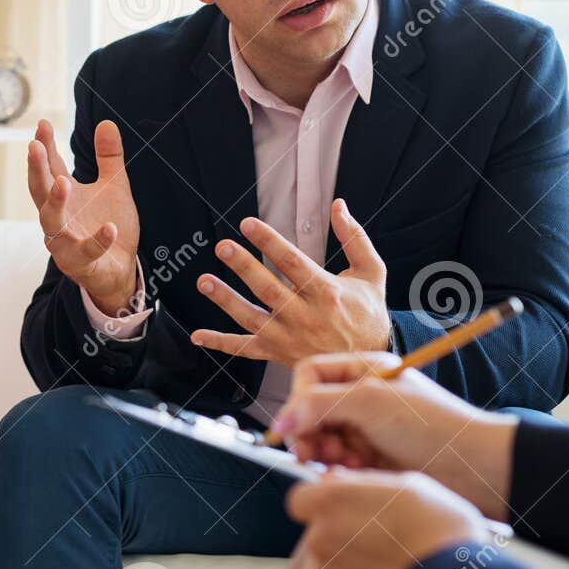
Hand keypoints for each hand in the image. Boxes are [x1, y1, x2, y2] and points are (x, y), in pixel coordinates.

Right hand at [27, 118, 140, 315]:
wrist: (118, 268)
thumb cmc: (108, 224)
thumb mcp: (113, 186)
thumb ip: (109, 158)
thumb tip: (107, 122)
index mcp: (63, 196)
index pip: (49, 168)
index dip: (45, 146)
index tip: (42, 124)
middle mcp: (57, 217)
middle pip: (40, 190)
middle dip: (36, 169)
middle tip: (35, 146)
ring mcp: (64, 241)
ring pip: (51, 221)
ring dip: (55, 202)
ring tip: (63, 182)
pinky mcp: (80, 263)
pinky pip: (86, 251)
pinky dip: (97, 240)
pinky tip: (110, 227)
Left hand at [191, 198, 389, 361]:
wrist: (368, 363)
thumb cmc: (368, 314)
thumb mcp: (371, 273)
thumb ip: (354, 238)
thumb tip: (339, 205)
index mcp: (326, 292)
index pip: (292, 262)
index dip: (268, 242)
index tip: (247, 224)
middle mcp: (306, 316)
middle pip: (268, 289)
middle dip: (243, 266)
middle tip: (222, 247)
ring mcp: (289, 338)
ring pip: (251, 317)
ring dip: (225, 300)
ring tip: (204, 281)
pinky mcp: (278, 354)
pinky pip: (245, 349)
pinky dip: (221, 343)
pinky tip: (198, 335)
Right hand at [274, 352, 516, 517]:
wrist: (474, 467)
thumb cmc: (431, 426)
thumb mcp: (370, 403)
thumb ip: (319, 407)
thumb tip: (279, 422)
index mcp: (365, 371)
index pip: (310, 376)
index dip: (297, 400)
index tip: (296, 427)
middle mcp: (363, 397)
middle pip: (311, 410)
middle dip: (310, 432)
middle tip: (314, 455)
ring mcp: (368, 428)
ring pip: (323, 439)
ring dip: (326, 453)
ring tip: (344, 464)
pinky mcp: (373, 459)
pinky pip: (339, 462)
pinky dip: (341, 469)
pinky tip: (357, 474)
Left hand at [285, 468, 494, 568]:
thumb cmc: (439, 532)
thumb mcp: (408, 485)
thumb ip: (363, 482)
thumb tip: (337, 482)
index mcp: (331, 502)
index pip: (302, 500)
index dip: (322, 503)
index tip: (345, 507)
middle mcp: (319, 539)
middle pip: (320, 533)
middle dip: (343, 534)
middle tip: (383, 540)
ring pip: (332, 565)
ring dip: (353, 564)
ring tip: (394, 567)